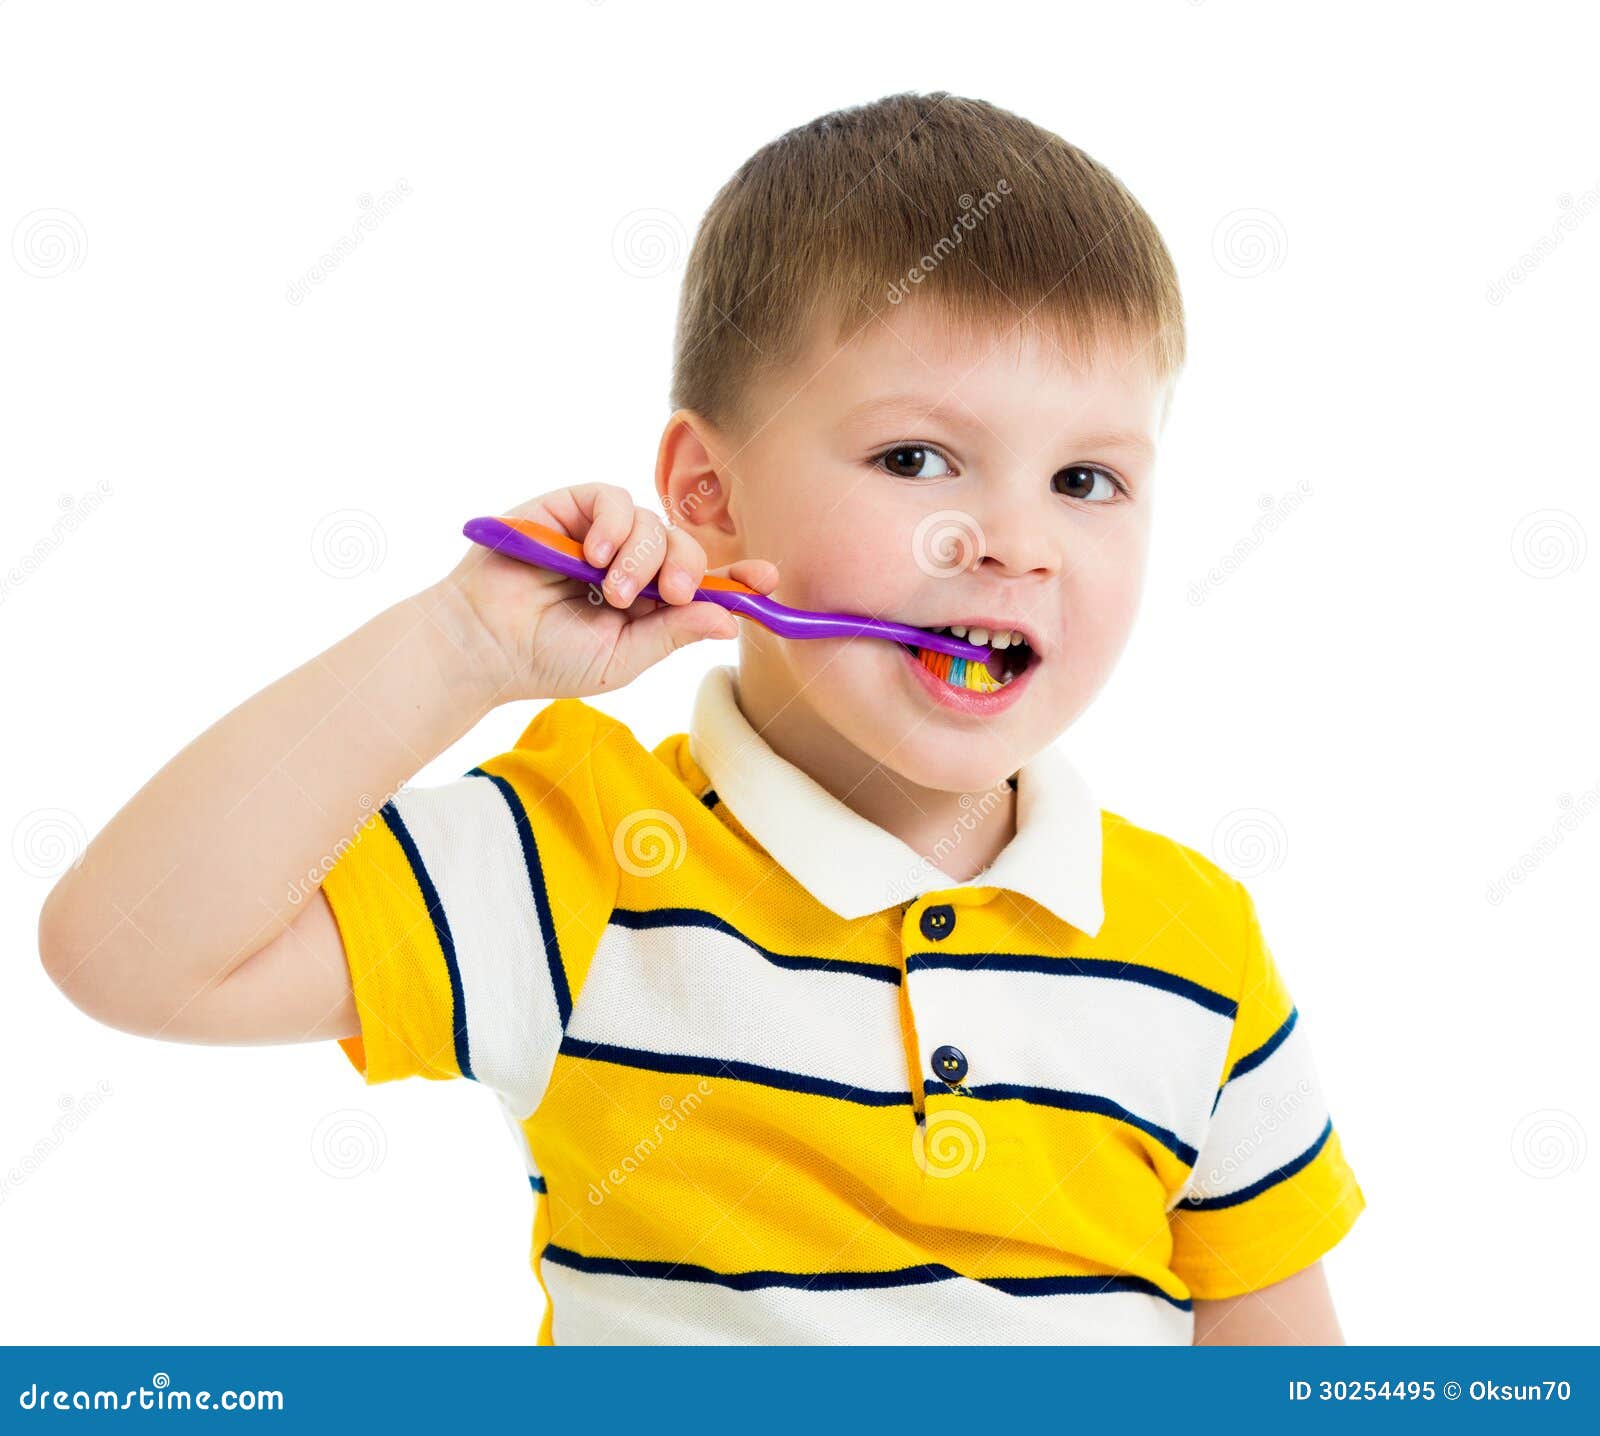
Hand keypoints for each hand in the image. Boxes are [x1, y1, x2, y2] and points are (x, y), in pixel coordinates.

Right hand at [438, 484, 779, 701]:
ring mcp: (600, 533)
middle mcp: (630, 563)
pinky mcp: (570, 507)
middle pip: (684, 547)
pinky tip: (596, 556)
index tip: (767, 581)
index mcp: (649, 602)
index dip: (737, 578)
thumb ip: (672, 635)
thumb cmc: (547, 658)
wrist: (485, 645)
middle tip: (671, 595)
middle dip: (689, 569)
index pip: (704, 582)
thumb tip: (727, 620)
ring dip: (642, 558)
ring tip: (611, 592)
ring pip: (651, 523)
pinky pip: (611, 496)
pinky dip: (614, 523)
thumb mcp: (623, 658)